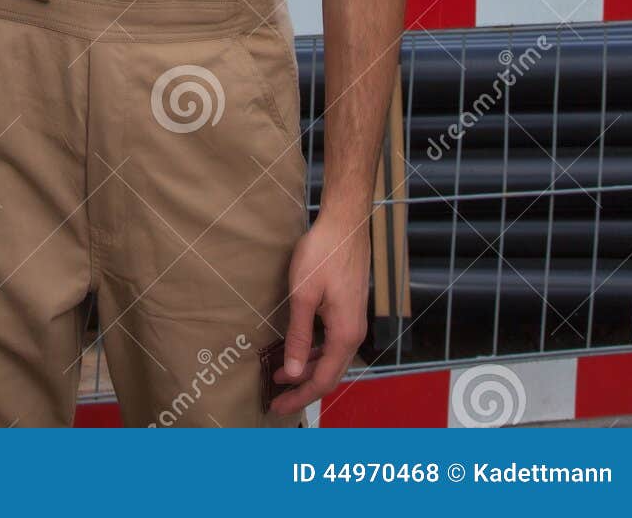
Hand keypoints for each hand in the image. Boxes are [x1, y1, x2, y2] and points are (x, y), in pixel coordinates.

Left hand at [267, 210, 368, 416]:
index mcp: (345, 334)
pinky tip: (300, 351)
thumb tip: (292, 373)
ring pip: (332, 359)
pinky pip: (333, 343)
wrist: (345, 224)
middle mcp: (354, 333)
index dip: (300, 396)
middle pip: (330, 374)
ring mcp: (354, 321)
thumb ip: (298, 336)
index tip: (278, 406)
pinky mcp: (349, 309)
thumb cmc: (323, 254)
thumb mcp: (303, 295)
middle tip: (277, 399)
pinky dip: (315, 353)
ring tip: (282, 377)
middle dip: (303, 389)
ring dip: (308, 371)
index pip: (323, 379)